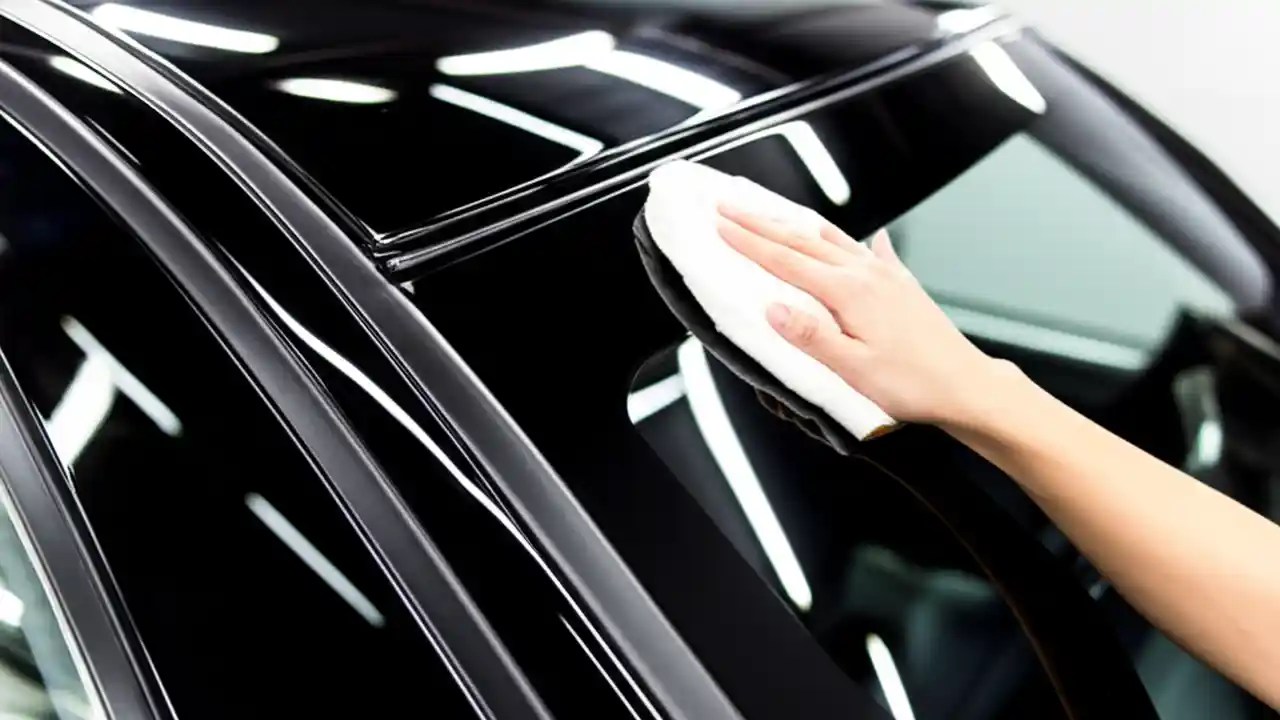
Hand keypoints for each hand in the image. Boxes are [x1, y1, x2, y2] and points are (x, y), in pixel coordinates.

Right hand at [716, 203, 1016, 428]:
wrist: (966, 386)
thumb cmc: (913, 384)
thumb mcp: (853, 369)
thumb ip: (811, 336)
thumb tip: (774, 308)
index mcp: (848, 293)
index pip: (785, 261)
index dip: (748, 242)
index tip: (720, 224)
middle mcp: (866, 275)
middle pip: (802, 240)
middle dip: (761, 221)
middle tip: (729, 205)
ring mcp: (886, 276)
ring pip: (833, 238)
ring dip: (798, 224)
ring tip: (775, 212)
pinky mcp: (902, 286)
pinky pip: (869, 252)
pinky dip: (856, 241)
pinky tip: (868, 236)